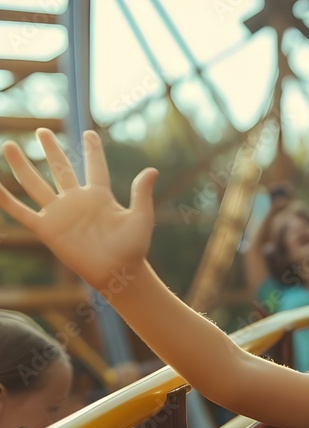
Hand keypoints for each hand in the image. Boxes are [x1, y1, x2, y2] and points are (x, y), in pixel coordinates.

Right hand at [0, 129, 156, 289]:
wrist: (118, 272)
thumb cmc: (133, 248)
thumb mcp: (141, 218)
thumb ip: (141, 193)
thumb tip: (152, 169)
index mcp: (100, 196)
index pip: (95, 167)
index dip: (92, 150)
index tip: (90, 133)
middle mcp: (77, 201)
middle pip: (60, 169)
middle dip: (51, 151)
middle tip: (42, 131)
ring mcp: (60, 214)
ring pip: (35, 184)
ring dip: (21, 166)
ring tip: (9, 145)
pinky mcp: (47, 229)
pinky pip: (21, 213)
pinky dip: (6, 200)